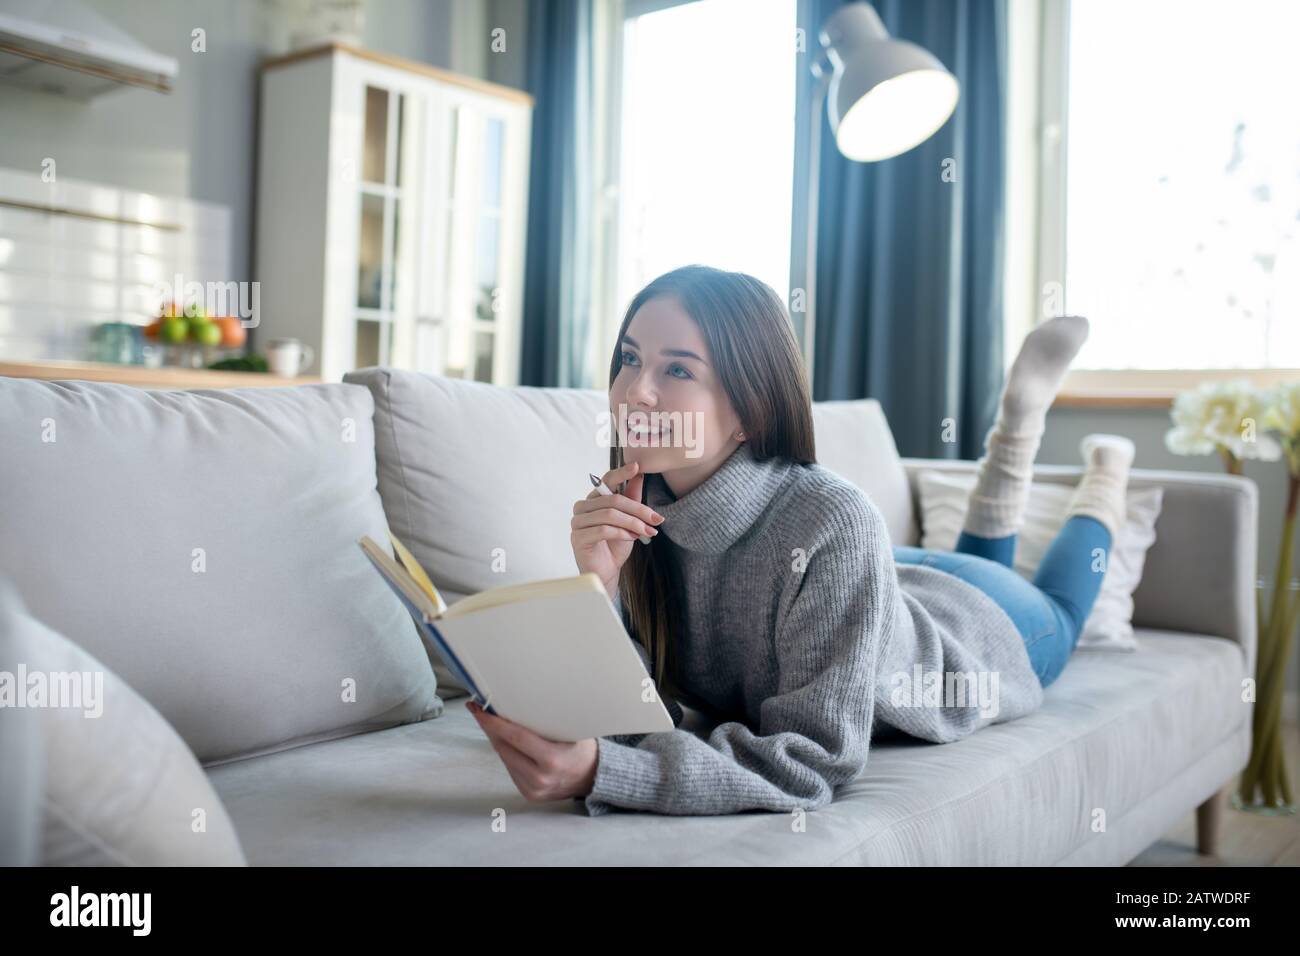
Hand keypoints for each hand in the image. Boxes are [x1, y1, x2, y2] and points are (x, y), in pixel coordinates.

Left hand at [467, 701, 599, 801]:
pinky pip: (511, 769)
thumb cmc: (582, 748)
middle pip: (504, 748)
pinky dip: (506, 753)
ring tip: (491, 721)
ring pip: (504, 759)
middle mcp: (540, 778)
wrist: (594, 777)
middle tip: (480, 709)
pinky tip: (505, 740)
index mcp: (552, 760)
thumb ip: (544, 721)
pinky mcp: (529, 794)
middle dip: (490, 727)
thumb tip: (516, 700)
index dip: (494, 722)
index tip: (479, 709)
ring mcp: (533, 789)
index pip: (515, 737)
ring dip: (496, 740)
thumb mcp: (570, 729)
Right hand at [570, 460, 664, 601]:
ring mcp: (578, 522)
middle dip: (639, 510)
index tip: (637, 467)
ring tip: (647, 532)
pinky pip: (603, 530)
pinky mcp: (578, 538)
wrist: (607, 572)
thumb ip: (631, 498)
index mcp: (593, 499)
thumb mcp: (628, 520)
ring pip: (610, 515)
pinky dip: (622, 533)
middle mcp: (582, 507)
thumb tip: (640, 474)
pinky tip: (632, 538)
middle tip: (656, 519)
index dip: (621, 473)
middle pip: (613, 500)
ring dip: (633, 523)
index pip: (606, 480)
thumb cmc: (615, 545)